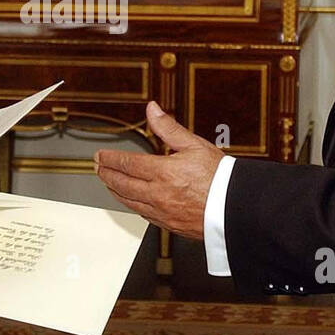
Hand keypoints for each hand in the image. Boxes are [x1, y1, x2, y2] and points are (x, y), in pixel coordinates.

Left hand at [93, 101, 222, 239]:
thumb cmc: (221, 178)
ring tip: (108, 182)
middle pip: (122, 184)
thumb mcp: (195, 145)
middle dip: (107, 174)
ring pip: (129, 202)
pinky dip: (131, 205)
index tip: (100, 155)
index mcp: (163, 172)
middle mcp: (158, 194)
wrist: (237, 209)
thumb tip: (152, 109)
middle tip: (97, 167)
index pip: (127, 164)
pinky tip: (131, 201)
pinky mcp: (169, 224)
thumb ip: (169, 128)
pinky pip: (143, 215)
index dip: (110, 158)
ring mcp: (162, 212)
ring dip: (115, 191)